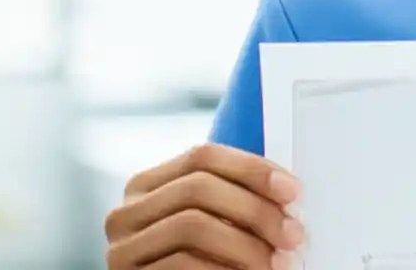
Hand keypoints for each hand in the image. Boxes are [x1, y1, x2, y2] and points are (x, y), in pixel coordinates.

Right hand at [105, 143, 304, 268]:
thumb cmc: (206, 264)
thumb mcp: (217, 225)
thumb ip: (236, 202)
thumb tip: (289, 193)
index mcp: (149, 184)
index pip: (203, 156)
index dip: (253, 169)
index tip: (294, 192)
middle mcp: (127, 211)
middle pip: (199, 187)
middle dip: (256, 210)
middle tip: (294, 235)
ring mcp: (122, 246)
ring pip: (192, 225)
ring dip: (246, 245)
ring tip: (278, 263)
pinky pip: (180, 264)